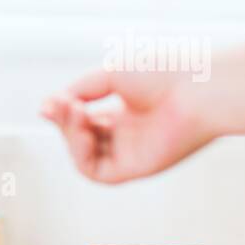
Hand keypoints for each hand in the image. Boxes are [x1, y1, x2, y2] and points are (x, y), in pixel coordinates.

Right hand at [40, 68, 210, 183]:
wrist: (198, 86)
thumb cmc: (165, 73)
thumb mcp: (109, 76)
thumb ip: (77, 93)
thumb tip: (46, 107)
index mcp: (128, 113)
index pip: (84, 120)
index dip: (65, 112)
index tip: (54, 100)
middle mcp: (130, 136)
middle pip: (81, 138)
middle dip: (64, 122)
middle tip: (60, 105)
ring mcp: (133, 153)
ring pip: (84, 156)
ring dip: (70, 136)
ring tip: (73, 113)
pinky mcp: (136, 169)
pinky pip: (96, 172)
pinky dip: (81, 153)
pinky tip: (84, 130)